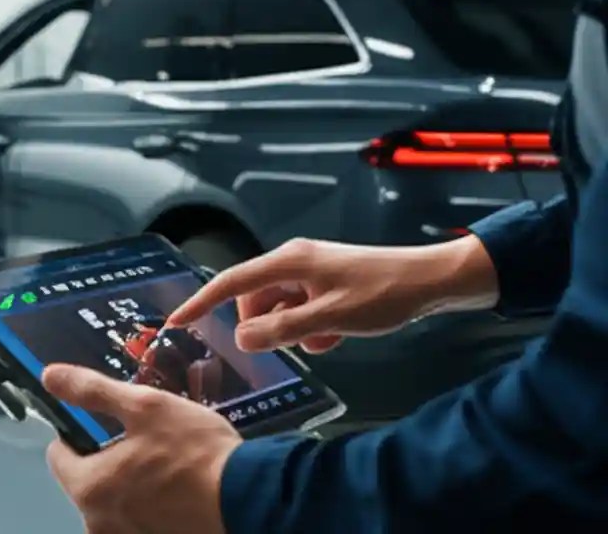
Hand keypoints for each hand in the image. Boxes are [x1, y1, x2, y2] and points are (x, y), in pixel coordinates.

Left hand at [43, 364, 239, 533]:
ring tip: (167, 470)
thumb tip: (50, 376)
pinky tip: (177, 494)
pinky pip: (138, 522)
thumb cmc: (195, 452)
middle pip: (87, 483)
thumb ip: (93, 391)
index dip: (79, 434)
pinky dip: (150, 508)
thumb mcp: (144, 406)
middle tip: (148, 445)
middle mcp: (98, 524)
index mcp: (89, 488)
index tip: (108, 426)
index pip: (59, 456)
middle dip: (109, 463)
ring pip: (114, 505)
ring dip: (131, 488)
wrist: (250, 501)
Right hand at [168, 236, 499, 354]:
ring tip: (325, 340)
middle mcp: (293, 261)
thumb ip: (283, 330)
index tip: (175, 323)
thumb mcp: (330, 319)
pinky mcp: (326, 282)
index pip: (230, 283)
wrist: (433, 280)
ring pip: (279, 308)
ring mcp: (310, 271)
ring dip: (292, 330)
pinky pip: (300, 309)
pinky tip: (335, 335)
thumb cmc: (383, 294)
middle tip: (291, 347)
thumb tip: (242, 339)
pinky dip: (310, 326)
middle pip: (254, 300)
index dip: (200, 303)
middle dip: (264, 327)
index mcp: (288, 262)